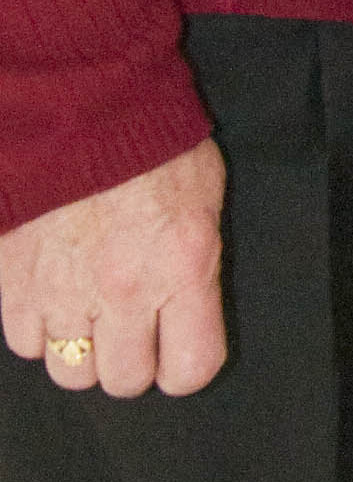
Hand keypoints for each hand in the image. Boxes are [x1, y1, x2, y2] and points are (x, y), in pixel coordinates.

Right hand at [0, 141, 227, 396]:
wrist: (85, 100)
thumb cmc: (156, 143)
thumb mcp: (204, 198)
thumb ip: (197, 265)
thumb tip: (189, 313)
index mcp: (184, 266)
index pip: (191, 369)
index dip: (186, 364)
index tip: (179, 347)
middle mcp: (126, 289)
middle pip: (125, 380)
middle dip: (132, 359)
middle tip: (132, 325)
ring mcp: (65, 290)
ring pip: (72, 373)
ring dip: (83, 349)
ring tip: (90, 311)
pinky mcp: (16, 281)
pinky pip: (26, 343)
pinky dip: (40, 328)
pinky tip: (55, 295)